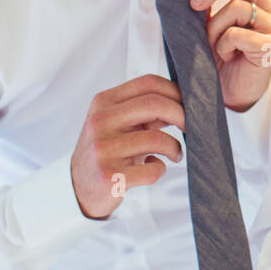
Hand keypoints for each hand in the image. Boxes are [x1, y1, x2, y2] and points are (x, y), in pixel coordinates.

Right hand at [70, 74, 184, 218]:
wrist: (79, 186)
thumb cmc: (108, 149)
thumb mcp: (118, 122)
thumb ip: (145, 109)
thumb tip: (184, 101)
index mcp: (103, 102)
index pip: (148, 83)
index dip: (176, 91)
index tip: (190, 104)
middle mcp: (99, 122)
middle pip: (154, 105)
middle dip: (182, 115)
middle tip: (191, 128)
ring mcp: (102, 149)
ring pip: (157, 140)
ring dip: (175, 148)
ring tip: (174, 154)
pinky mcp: (109, 176)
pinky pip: (153, 170)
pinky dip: (161, 169)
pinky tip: (153, 168)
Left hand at [181, 0, 270, 111]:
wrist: (228, 95)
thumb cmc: (218, 61)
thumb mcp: (206, 27)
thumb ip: (205, 5)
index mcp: (254, 1)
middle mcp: (267, 10)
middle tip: (194, 4)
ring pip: (236, 8)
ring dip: (214, 28)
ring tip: (215, 47)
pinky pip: (237, 34)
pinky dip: (224, 46)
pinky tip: (228, 57)